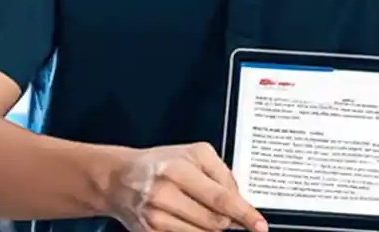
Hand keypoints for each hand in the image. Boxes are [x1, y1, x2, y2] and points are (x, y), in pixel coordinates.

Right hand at [107, 142, 267, 231]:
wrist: (119, 179)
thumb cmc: (161, 163)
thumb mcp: (194, 154)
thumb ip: (222, 174)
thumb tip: (241, 202)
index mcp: (179, 168)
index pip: (221, 198)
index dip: (244, 214)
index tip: (259, 225)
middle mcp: (165, 193)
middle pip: (214, 221)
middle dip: (228, 221)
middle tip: (231, 215)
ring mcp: (155, 217)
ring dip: (213, 228)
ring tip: (204, 213)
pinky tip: (191, 221)